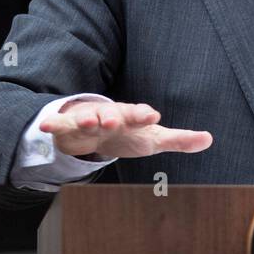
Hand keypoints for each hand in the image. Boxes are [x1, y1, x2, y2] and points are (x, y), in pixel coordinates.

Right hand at [39, 99, 212, 159]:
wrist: (96, 127)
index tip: (153, 116)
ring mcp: (89, 119)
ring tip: (87, 120)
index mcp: (132, 117)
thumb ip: (180, 139)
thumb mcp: (154, 139)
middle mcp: (110, 114)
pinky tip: (44, 125)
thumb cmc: (130, 133)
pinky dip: (53, 124)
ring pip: (87, 117)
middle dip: (114, 115)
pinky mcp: (70, 128)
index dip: (145, 115)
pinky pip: (60, 125)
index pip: (140, 114)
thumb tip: (209, 139)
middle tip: (114, 119)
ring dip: (87, 118)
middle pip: (113, 113)